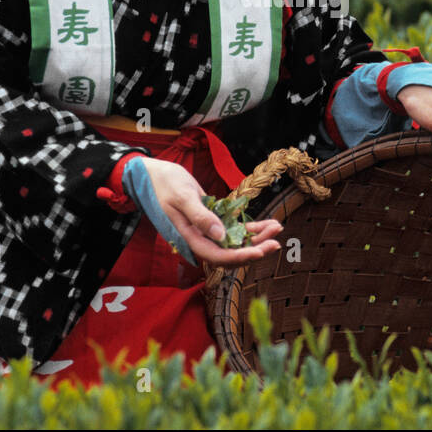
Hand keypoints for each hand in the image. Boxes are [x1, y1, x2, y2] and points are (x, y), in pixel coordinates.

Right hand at [139, 157, 282, 265]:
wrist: (154, 174)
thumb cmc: (165, 184)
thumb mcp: (182, 197)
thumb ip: (200, 217)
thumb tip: (220, 236)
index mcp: (190, 238)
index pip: (218, 256)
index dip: (240, 257)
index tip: (260, 252)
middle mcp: (200, 239)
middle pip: (231, 253)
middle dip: (255, 249)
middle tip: (276, 242)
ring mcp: (208, 231)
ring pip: (236, 242)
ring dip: (257, 238)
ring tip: (277, 228)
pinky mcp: (213, 221)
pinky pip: (235, 229)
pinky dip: (252, 228)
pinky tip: (268, 223)